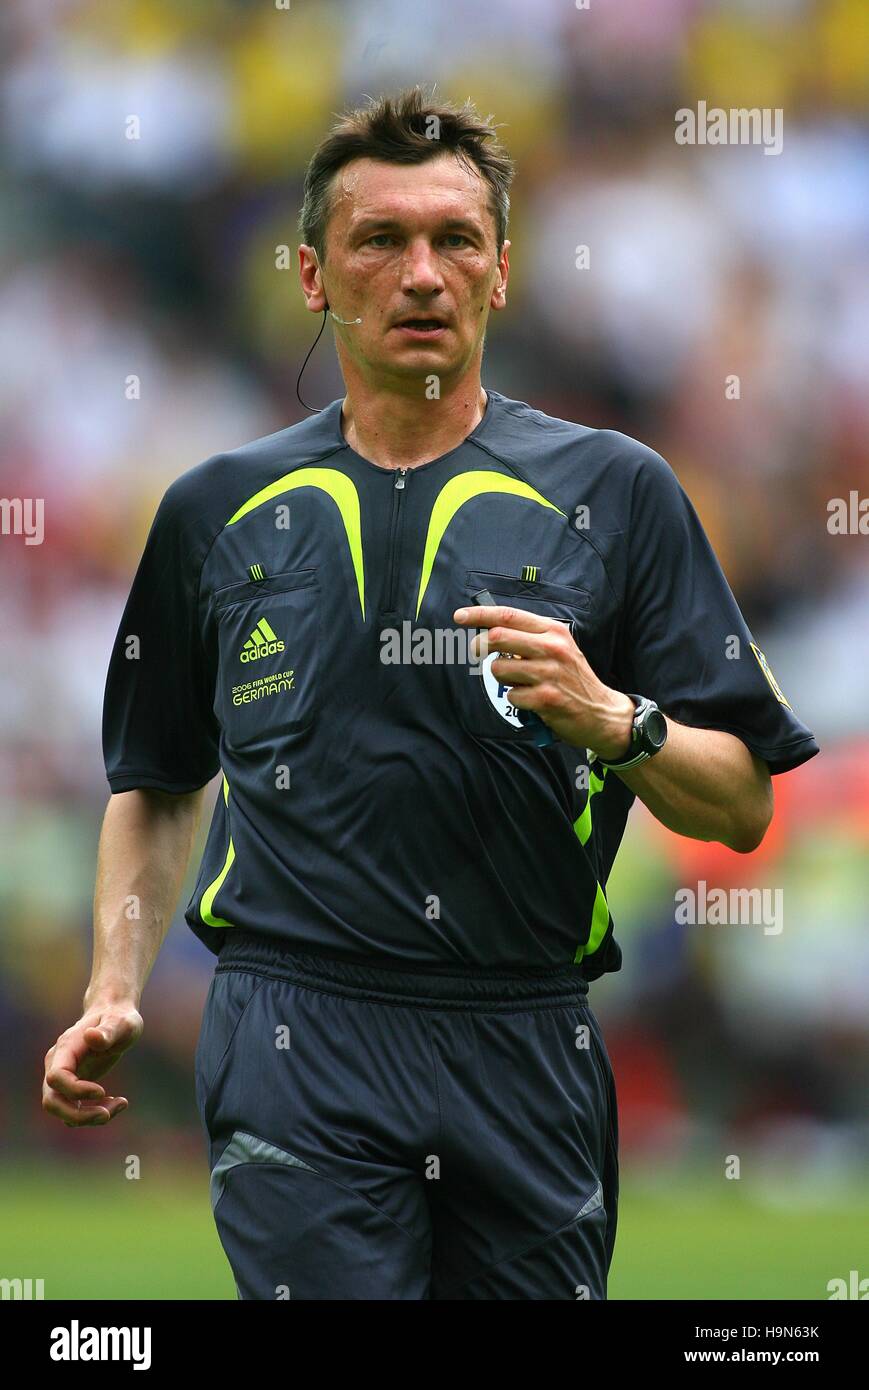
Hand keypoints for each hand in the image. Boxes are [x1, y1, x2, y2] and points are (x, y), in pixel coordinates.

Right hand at [42, 1004, 142, 1127]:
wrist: (114, 1016)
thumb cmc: (118, 1018)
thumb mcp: (121, 1023)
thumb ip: (108, 1031)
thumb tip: (92, 1036)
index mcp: (66, 1048)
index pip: (56, 1077)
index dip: (76, 1090)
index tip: (102, 1091)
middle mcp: (57, 1064)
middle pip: (51, 1101)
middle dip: (77, 1115)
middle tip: (107, 1114)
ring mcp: (62, 1078)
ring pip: (62, 1110)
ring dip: (89, 1117)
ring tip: (121, 1104)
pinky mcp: (72, 1087)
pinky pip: (74, 1110)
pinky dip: (93, 1113)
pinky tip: (117, 1101)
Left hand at [454, 603, 634, 756]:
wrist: (600, 711)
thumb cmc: (572, 678)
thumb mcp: (558, 648)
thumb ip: (528, 637)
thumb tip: (489, 630)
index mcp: (553, 631)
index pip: (509, 615)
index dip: (480, 615)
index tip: (459, 616)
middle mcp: (552, 648)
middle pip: (498, 637)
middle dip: (480, 645)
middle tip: (477, 652)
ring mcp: (550, 673)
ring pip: (499, 669)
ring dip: (501, 678)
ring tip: (520, 682)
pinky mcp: (546, 698)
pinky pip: (511, 695)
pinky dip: (516, 699)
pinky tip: (532, 700)